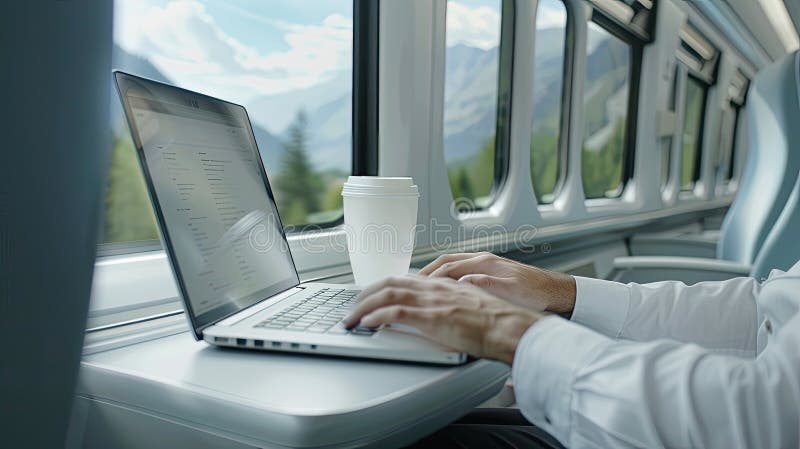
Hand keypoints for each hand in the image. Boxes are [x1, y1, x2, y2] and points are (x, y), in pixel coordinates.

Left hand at [343, 275, 540, 364]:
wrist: (511, 327)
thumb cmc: (498, 321)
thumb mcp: (471, 305)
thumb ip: (453, 304)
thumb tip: (439, 312)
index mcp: (444, 284)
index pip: (406, 279)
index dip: (385, 286)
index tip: (372, 295)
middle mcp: (435, 287)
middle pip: (391, 283)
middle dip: (367, 294)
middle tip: (354, 306)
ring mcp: (432, 300)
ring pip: (387, 294)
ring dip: (364, 306)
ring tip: (352, 318)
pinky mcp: (431, 316)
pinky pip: (395, 312)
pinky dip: (376, 316)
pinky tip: (366, 323)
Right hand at [419, 252, 575, 315]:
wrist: (555, 292)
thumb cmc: (536, 293)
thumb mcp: (511, 291)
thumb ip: (487, 285)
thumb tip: (465, 282)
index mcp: (486, 263)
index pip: (449, 266)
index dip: (429, 276)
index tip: (415, 286)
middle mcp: (483, 260)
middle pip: (446, 262)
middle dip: (426, 272)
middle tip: (409, 284)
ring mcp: (486, 265)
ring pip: (452, 265)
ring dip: (435, 274)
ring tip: (420, 286)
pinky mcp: (490, 272)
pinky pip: (460, 271)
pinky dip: (446, 278)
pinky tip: (442, 288)